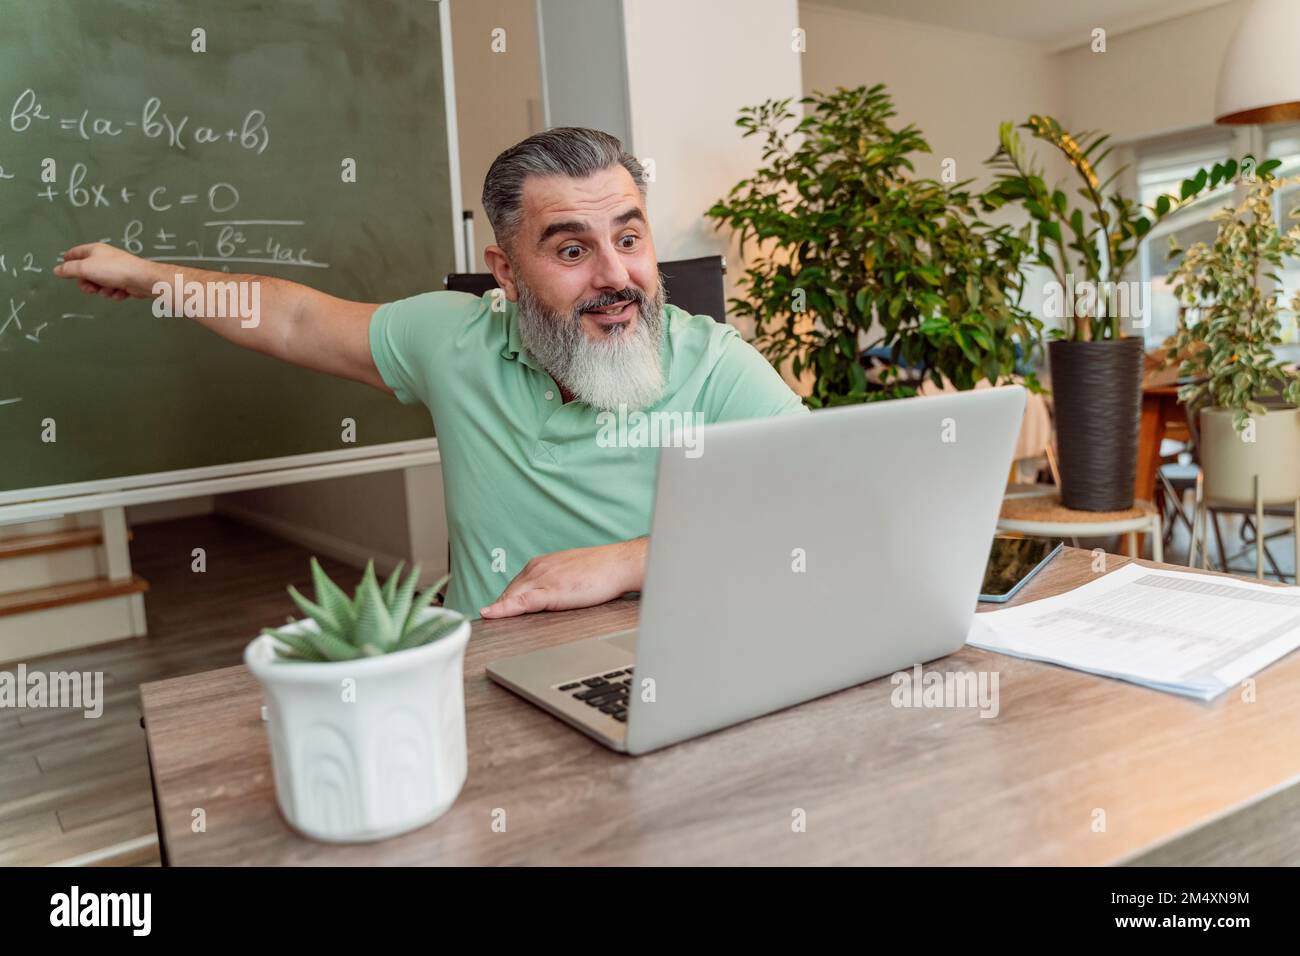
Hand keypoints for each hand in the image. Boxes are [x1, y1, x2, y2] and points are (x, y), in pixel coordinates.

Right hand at [52, 242, 163, 300]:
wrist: (141, 280)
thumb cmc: (114, 270)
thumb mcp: (85, 268)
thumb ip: (69, 269)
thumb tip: (56, 270)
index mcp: (94, 250)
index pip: (76, 253)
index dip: (68, 260)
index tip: (63, 267)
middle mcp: (104, 259)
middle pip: (86, 273)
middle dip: (87, 284)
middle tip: (91, 288)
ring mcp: (115, 271)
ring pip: (99, 285)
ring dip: (103, 290)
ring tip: (110, 289)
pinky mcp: (124, 282)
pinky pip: (112, 291)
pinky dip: (115, 293)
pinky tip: (120, 292)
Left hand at [479, 538, 647, 618]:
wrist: (618, 564)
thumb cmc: (601, 571)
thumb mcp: (569, 575)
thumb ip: (553, 583)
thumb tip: (544, 598)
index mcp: (541, 564)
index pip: (515, 587)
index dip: (502, 603)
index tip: (491, 615)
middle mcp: (537, 568)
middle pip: (509, 593)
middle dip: (497, 609)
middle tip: (484, 626)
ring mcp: (543, 578)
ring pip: (511, 597)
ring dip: (497, 611)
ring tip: (481, 625)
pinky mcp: (551, 590)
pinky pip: (521, 602)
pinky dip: (504, 608)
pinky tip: (491, 614)